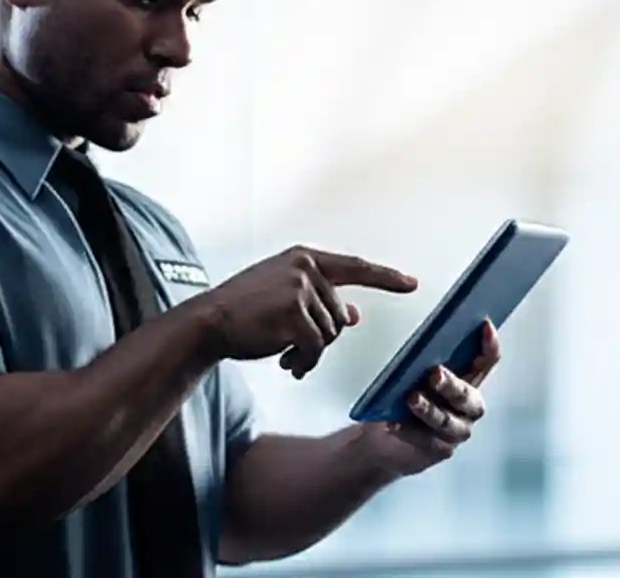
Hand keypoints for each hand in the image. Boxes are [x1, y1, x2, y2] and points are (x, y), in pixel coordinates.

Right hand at [199, 245, 417, 377]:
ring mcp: (300, 286)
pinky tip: (284, 362)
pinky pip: (317, 347)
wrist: (209, 324)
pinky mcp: (294, 310)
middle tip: (291, 347)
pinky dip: (304, 361)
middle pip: (340, 315)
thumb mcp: (285, 300)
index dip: (386, 277)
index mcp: (305, 258)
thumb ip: (320, 302)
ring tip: (284, 353)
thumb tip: (355, 314)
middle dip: (320, 338)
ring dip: (310, 352)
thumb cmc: (245, 313)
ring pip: (331, 334)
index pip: (355, 267)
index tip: (411, 283)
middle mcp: (306, 266)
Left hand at [357, 320, 500, 477]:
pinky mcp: (440, 450)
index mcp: (468, 380)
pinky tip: (392, 423)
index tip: (484, 325)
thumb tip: (421, 346)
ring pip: (446, 420)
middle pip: (467, 395)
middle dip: (452, 384)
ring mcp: (457, 430)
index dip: (489, 344)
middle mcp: (469, 407)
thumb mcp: (414, 375)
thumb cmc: (404, 397)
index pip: (486, 360)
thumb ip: (423, 362)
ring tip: (411, 399)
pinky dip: (407, 430)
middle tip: (435, 373)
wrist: (387, 438)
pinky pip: (425, 440)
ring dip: (429, 409)